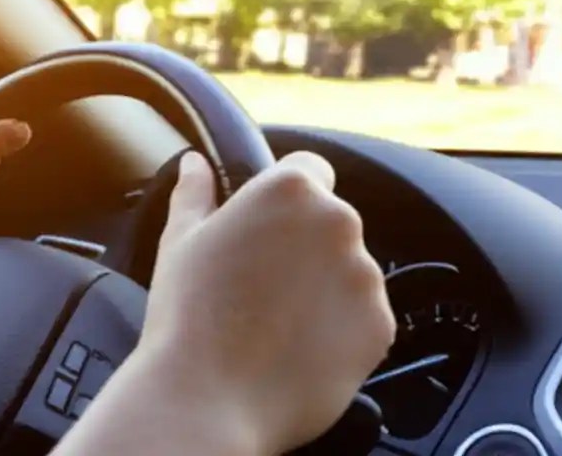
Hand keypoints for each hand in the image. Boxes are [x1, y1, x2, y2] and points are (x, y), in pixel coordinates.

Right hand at [136, 151, 394, 453]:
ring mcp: (365, 276)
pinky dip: (339, 330)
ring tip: (275, 322)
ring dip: (323, 287)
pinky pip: (363, 317)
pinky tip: (296, 347)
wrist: (207, 398)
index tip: (266, 227)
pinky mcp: (381, 326)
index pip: (310, 170)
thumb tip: (195, 163)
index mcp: (290, 191)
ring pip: (349, 271)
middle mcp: (339, 223)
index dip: (286, 199)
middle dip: (304, 245)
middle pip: (331, 222)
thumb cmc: (187, 315)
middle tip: (260, 283)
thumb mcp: (181, 241)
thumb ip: (196, 192)